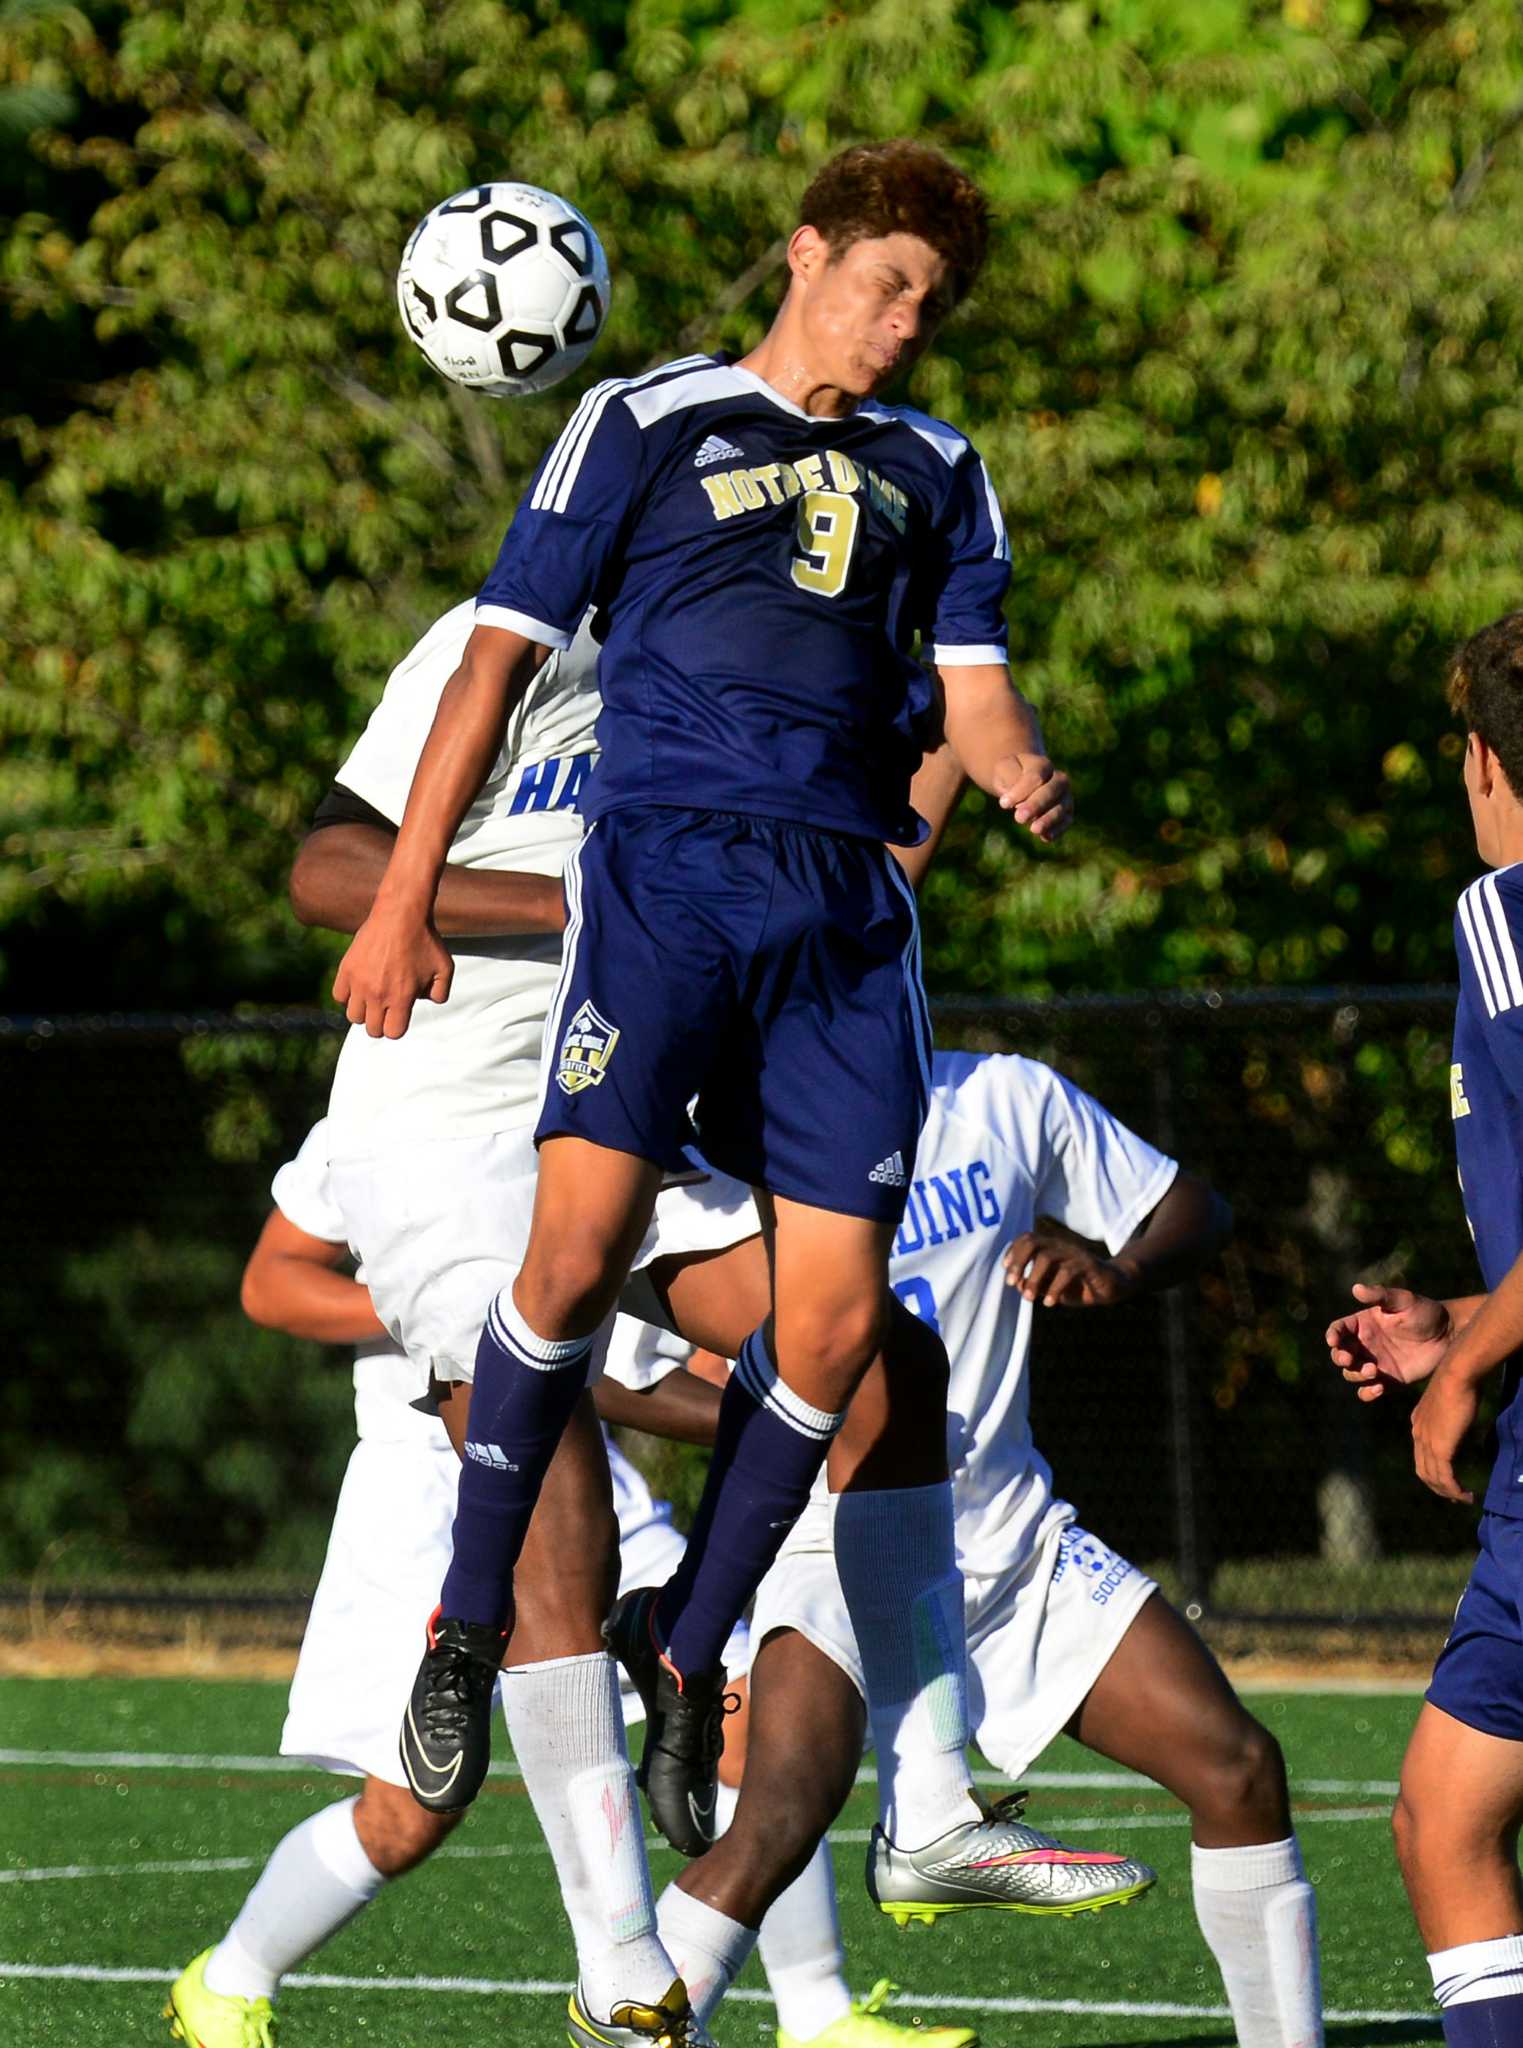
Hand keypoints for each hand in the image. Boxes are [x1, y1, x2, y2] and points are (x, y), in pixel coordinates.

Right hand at [332, 906, 452, 1038]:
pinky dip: (348, 996)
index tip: (401, 1014)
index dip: (398, 1026)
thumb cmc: (425, 941)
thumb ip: (440, 994)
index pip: (393, 1033)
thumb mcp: (444, 969)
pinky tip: (360, 986)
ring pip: (354, 1017)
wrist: (401, 914)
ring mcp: (359, 983)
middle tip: (388, 1007)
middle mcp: (378, 994)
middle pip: (372, 1030)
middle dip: (382, 1022)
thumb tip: (425, 1003)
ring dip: (364, 1011)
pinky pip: (339, 996)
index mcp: (401, 998)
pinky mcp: (346, 969)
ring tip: (374, 997)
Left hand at [993, 754, 1071, 842]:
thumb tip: (1020, 801)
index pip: (1036, 776)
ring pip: (1061, 807)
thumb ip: (1010, 778)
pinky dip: (1057, 829)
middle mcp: (1059, 780)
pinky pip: (1066, 821)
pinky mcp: (1066, 812)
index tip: (1003, 804)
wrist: (1020, 779)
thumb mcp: (1004, 770)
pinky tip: (1045, 837)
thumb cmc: (1011, 774)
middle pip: (1051, 791)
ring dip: (1048, 819)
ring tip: (1034, 830)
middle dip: (1036, 805)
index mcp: (1043, 765)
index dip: (1021, 790)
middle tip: (1018, 818)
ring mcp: (1065, 796)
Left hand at [1003, 1230, 1140, 1307]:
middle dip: (1018, 1261)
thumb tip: (1017, 1285)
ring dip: (1034, 1278)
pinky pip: (1068, 1272)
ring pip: (1047, 1257)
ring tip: (1028, 1298)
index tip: (1006, 1271)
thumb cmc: (1078, 1285)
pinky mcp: (1088, 1265)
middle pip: (1033, 1242)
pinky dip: (1055, 1288)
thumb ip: (1036, 1285)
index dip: (1013, 1251)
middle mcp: (1060, 1246)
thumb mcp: (1052, 1288)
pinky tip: (1049, 1303)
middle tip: (1010, 1283)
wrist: (1112, 1286)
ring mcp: (1074, 1254)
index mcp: (1050, 1248)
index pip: (1026, 1239)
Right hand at [1325, 1284, 1449, 1402]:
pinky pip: (1368, 1391)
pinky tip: (1379, 1388)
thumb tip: (1356, 1288)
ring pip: (1351, 1374)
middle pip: (1339, 1354)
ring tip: (1374, 1371)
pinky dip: (1367, 1393)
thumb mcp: (1403, 1300)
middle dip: (1340, 1358)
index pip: (1338, 1330)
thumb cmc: (1425, 1312)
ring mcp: (1375, 1364)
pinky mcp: (1388, 1381)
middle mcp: (1364, 1345)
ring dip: (1356, 1374)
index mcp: (1363, 1324)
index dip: (1332, 1335)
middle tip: (1350, 1359)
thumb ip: (1380, 1295)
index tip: (1333, 1341)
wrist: (1449, 1334)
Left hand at [1410, 1361, 1479, 1503]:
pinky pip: (1445, 1477)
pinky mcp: (1440, 1448)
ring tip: (1464, 1499)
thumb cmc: (1456, 1383)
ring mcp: (1426, 1443)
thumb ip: (1448, 1420)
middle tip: (1455, 1497)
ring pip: (1433, 1477)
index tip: (1447, 1481)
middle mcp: (1418, 1435)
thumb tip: (1459, 1428)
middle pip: (1424, 1470)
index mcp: (1417, 1424)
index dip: (1432, 1471)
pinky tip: (1465, 1495)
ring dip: (1448, 1492)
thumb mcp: (1447, 1405)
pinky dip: (1454, 1489)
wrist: (1455, 1376)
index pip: (1421, 1455)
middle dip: (1438, 1487)